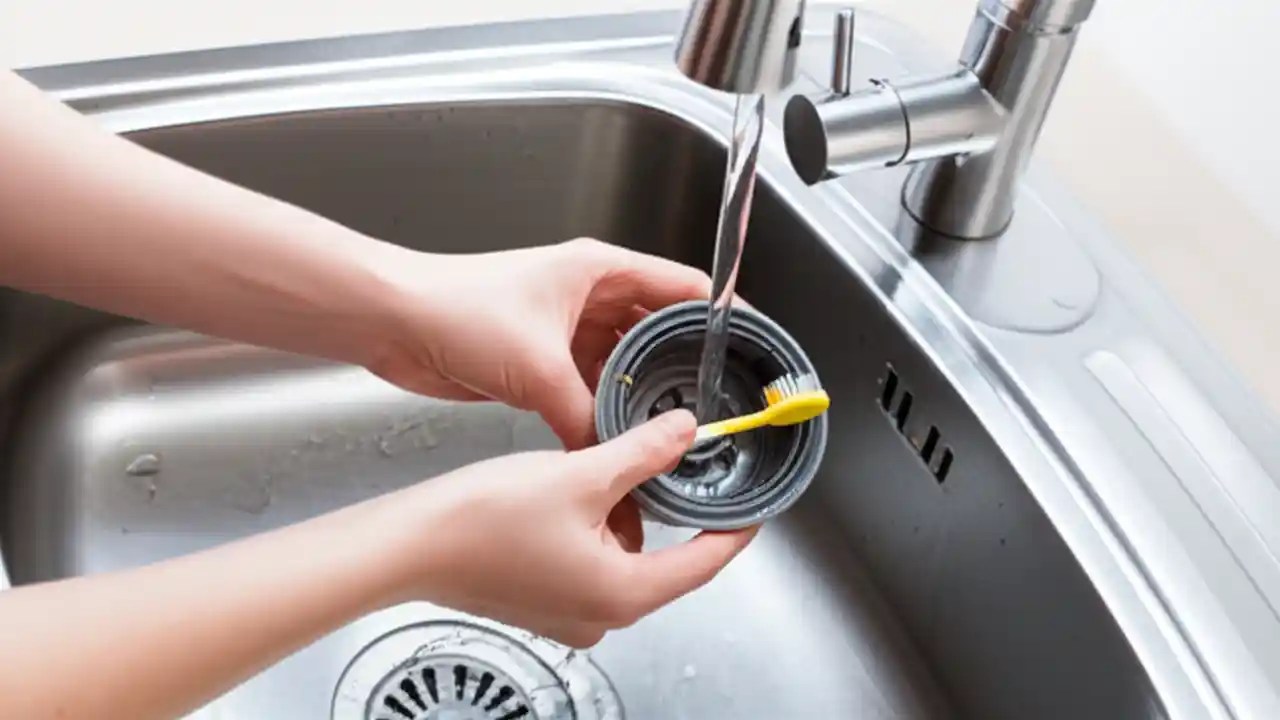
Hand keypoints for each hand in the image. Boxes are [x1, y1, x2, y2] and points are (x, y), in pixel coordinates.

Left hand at [368, 238, 711, 448]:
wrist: (393, 320)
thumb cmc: (457, 308)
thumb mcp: (537, 366)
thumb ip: (583, 414)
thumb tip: (609, 455)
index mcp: (600, 270)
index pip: (681, 284)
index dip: (719, 314)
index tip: (746, 348)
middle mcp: (588, 296)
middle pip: (656, 329)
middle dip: (681, 365)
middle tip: (710, 403)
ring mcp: (564, 330)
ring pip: (621, 364)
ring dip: (638, 392)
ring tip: (668, 428)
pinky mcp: (541, 362)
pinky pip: (588, 388)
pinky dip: (602, 410)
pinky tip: (618, 436)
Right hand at [392, 409, 756, 646]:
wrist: (407, 545)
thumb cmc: (484, 519)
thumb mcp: (580, 473)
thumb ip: (643, 453)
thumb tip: (687, 433)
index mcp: (623, 594)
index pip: (706, 563)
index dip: (735, 528)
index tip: (754, 502)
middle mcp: (601, 617)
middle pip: (664, 559)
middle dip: (672, 510)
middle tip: (682, 463)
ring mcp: (569, 615)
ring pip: (624, 557)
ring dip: (626, 514)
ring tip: (616, 468)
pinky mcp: (543, 602)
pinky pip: (591, 563)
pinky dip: (594, 528)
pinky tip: (575, 492)